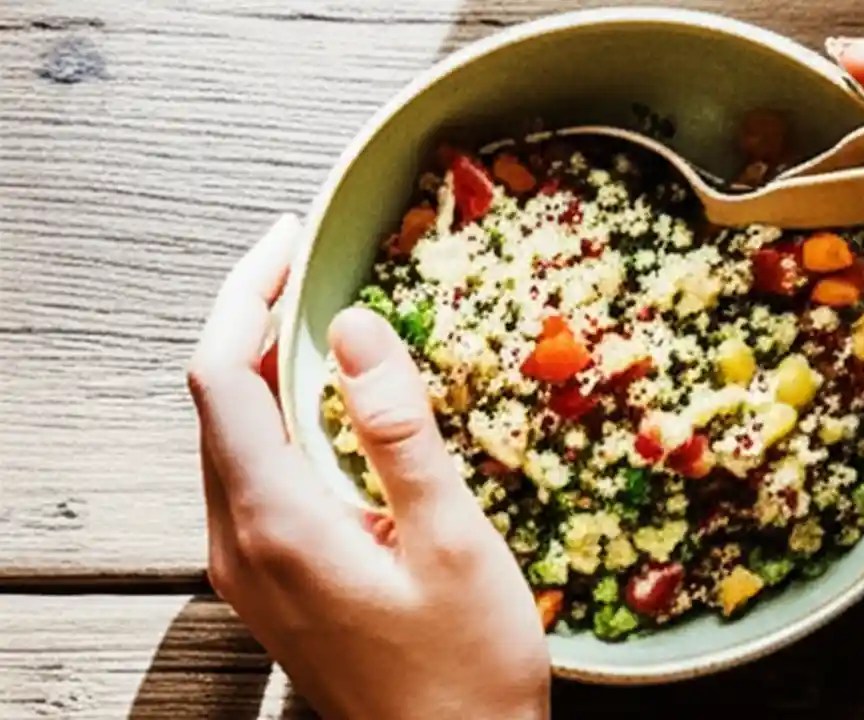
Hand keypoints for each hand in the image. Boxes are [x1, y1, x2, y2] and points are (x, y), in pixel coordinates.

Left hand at [186, 214, 548, 719]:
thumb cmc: (467, 668)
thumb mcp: (451, 541)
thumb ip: (397, 431)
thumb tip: (358, 328)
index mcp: (277, 523)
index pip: (223, 377)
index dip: (247, 295)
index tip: (291, 243)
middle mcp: (240, 543)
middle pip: (217, 402)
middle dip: (255, 321)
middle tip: (315, 269)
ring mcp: (248, 568)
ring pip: (232, 440)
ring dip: (269, 372)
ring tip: (327, 323)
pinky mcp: (271, 583)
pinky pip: (254, 478)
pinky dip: (281, 423)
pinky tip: (333, 413)